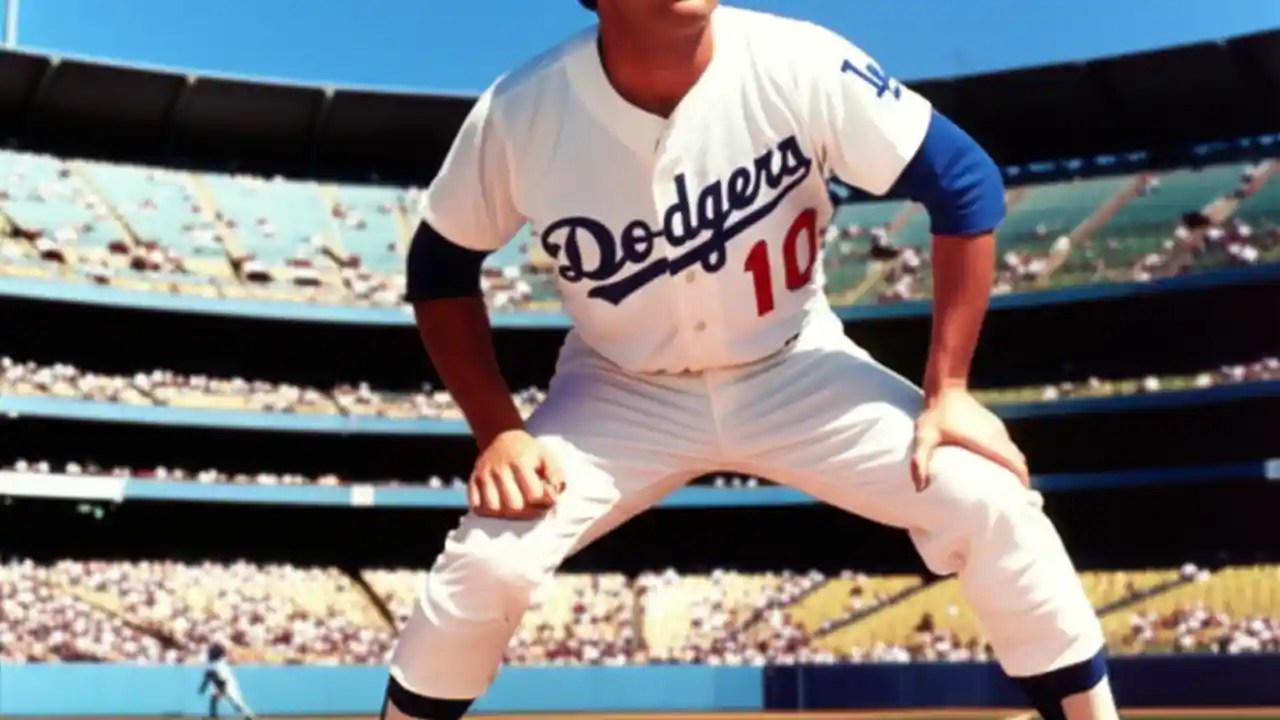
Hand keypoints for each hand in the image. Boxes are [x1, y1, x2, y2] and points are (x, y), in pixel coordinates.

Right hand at [469, 430, 565, 518]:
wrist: (502, 435)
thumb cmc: (528, 451)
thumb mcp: (546, 456)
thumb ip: (555, 474)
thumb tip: (555, 495)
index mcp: (520, 461)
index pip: (533, 495)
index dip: (543, 502)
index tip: (547, 499)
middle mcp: (499, 468)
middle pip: (513, 505)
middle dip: (526, 512)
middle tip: (532, 507)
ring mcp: (484, 474)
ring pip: (493, 508)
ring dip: (506, 513)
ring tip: (515, 507)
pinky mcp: (473, 479)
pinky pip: (476, 505)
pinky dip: (486, 511)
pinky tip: (499, 505)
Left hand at [911, 388, 1028, 491]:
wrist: (945, 386)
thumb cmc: (935, 413)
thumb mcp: (924, 437)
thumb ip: (920, 460)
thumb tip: (919, 488)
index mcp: (989, 442)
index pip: (1016, 464)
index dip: (1022, 482)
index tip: (1021, 499)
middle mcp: (998, 436)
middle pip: (1018, 461)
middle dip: (1019, 480)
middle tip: (1013, 500)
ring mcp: (996, 429)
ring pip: (1013, 452)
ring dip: (1013, 468)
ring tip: (1004, 488)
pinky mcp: (991, 424)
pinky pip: (1005, 444)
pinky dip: (1006, 457)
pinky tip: (993, 466)